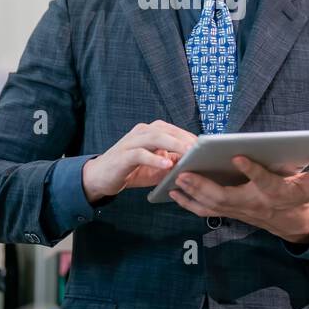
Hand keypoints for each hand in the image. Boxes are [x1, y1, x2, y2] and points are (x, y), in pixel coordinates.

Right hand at [81, 121, 197, 202]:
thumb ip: (173, 163)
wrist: (101, 177)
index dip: (190, 137)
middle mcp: (142, 132)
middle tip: (202, 149)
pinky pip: (140, 154)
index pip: (175, 131)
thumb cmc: (131, 170)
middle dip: (185, 139)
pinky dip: (154, 159)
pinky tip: (166, 165)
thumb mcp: (156, 168)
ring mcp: (131, 142)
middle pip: (167, 131)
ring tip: (188, 153)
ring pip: (155, 138)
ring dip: (173, 145)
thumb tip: (194, 165)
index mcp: (151, 132)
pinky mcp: (123, 155)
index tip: (207, 147)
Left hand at [169, 150, 308, 243]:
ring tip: (174, 183)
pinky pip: (206, 211)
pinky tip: (175, 193)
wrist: (292, 223)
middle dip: (204, 187)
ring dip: (191, 196)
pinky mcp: (230, 212)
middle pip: (225, 198)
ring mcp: (239, 211)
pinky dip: (189, 204)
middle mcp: (253, 203)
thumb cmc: (299, 197)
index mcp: (274, 192)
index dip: (252, 170)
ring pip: (211, 206)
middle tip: (185, 173)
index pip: (263, 181)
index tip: (238, 157)